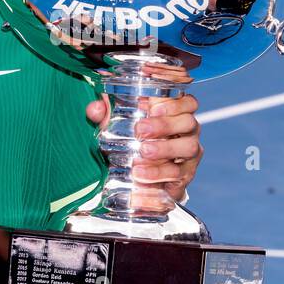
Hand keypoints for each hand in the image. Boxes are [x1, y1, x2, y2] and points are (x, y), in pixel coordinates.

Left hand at [85, 88, 202, 206]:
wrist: (145, 180)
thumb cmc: (137, 144)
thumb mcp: (121, 127)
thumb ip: (107, 115)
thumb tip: (94, 109)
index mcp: (177, 115)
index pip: (188, 102)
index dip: (175, 102)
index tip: (153, 107)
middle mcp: (188, 133)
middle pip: (188, 123)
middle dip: (165, 125)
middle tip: (141, 130)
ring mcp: (189, 156)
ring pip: (188, 148)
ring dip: (165, 149)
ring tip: (143, 152)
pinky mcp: (184, 177)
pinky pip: (178, 175)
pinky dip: (159, 174)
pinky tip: (141, 174)